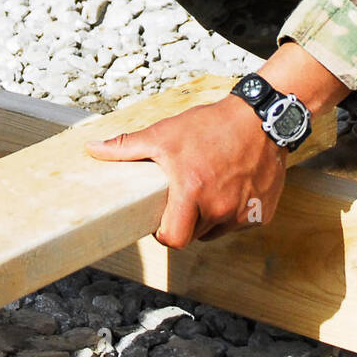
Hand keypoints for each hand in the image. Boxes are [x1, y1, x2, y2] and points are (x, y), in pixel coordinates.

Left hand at [86, 93, 287, 247]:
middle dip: (189, 220)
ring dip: (212, 215)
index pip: (173, 239)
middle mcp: (221, 207)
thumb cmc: (213, 125)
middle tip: (190, 194)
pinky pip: (241, 221)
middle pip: (196, 234)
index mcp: (193, 192)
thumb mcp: (166, 133)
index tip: (165, 219)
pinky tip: (235, 184)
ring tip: (212, 184)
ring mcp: (244, 212)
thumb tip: (92, 149)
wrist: (262, 117)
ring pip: (218, 229)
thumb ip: (128, 146)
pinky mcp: (263, 212)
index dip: (165, 233)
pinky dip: (237, 209)